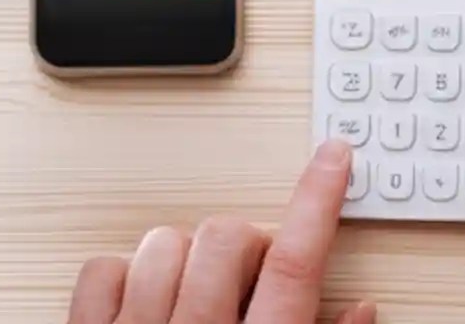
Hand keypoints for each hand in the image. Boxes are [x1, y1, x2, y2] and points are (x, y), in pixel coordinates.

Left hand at [67, 139, 373, 323]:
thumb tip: (362, 310)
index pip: (295, 261)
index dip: (317, 199)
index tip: (333, 156)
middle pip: (227, 237)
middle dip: (245, 242)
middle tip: (252, 272)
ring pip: (163, 244)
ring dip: (186, 255)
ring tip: (199, 289)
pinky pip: (103, 272)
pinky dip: (124, 275)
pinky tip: (145, 297)